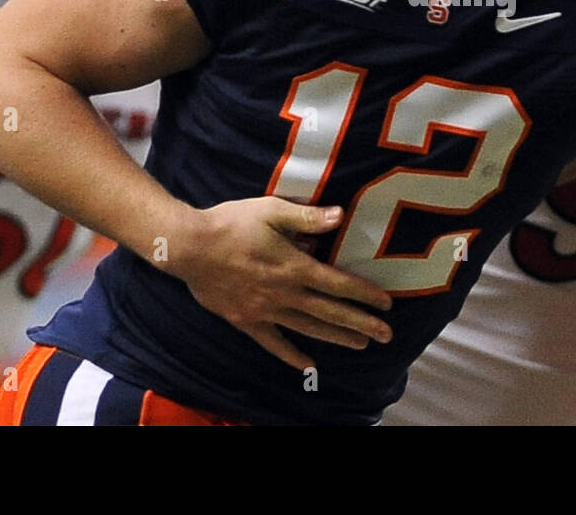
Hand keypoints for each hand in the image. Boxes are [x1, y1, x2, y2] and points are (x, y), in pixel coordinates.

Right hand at [165, 197, 392, 370]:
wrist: (189, 247)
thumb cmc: (232, 223)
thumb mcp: (271, 210)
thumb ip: (307, 218)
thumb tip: (340, 216)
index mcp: (294, 267)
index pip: (338, 284)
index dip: (364, 294)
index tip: (386, 304)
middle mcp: (284, 293)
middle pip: (330, 312)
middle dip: (361, 323)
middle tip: (386, 335)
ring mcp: (265, 311)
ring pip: (308, 329)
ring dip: (337, 338)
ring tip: (361, 345)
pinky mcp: (246, 321)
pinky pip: (273, 343)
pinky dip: (292, 356)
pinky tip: (308, 366)